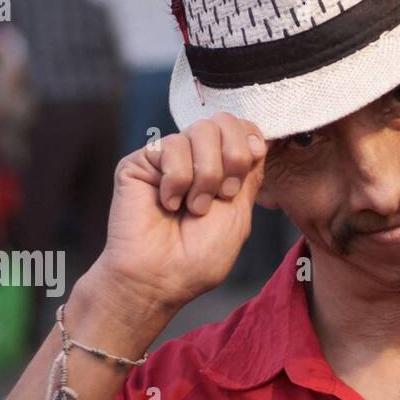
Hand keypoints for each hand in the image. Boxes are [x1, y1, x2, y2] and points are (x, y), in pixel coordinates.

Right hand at [94, 114, 266, 321]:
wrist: (158, 277)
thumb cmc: (197, 258)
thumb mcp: (238, 216)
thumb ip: (249, 175)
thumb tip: (256, 138)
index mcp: (223, 171)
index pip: (243, 129)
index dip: (249, 142)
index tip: (245, 173)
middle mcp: (196, 160)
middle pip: (225, 122)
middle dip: (231, 159)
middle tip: (221, 196)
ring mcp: (169, 158)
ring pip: (200, 131)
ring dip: (204, 176)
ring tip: (192, 207)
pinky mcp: (142, 160)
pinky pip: (171, 145)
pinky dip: (177, 180)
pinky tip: (166, 204)